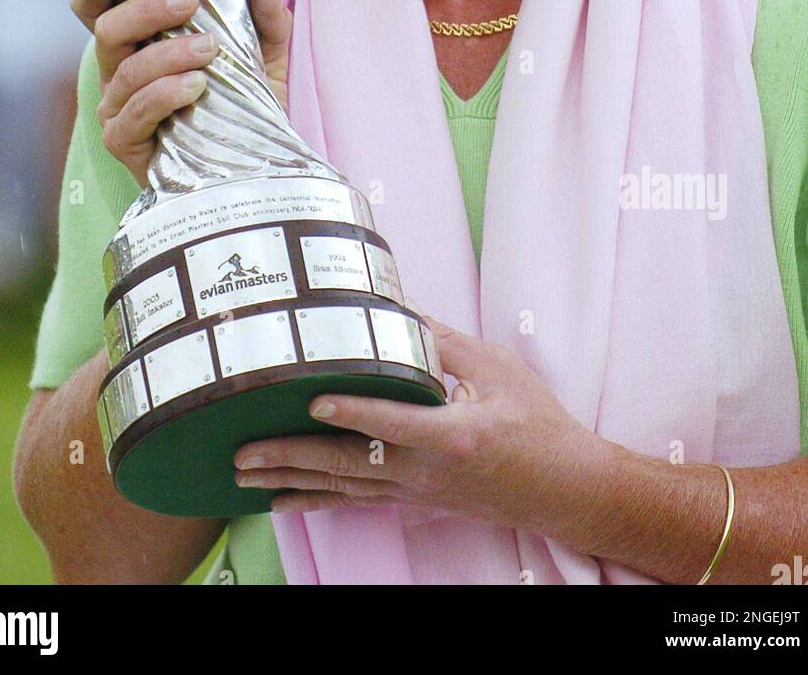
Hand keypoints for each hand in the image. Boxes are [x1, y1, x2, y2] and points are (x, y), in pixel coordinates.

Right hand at [70, 0, 292, 187]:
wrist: (251, 167)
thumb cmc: (242, 105)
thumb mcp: (263, 59)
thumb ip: (266, 24)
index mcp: (139, 44)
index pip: (99, 8)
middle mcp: (119, 72)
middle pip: (109, 29)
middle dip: (147, 8)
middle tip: (189, 2)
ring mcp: (117, 108)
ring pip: (127, 69)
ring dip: (169, 53)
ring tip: (209, 50)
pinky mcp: (124, 142)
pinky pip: (135, 112)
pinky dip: (164, 94)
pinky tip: (195, 88)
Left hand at [232, 316, 608, 538]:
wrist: (563, 487)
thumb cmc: (535, 423)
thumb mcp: (495, 370)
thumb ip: (441, 341)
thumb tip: (396, 306)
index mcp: (454, 435)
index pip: (394, 423)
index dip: (353, 413)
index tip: (314, 403)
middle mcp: (427, 471)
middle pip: (350, 464)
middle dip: (292, 456)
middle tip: (244, 451)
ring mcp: (418, 492)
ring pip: (344, 487)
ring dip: (292, 480)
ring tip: (244, 474)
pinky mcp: (415, 500)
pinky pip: (356, 501)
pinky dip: (315, 500)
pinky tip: (281, 501)